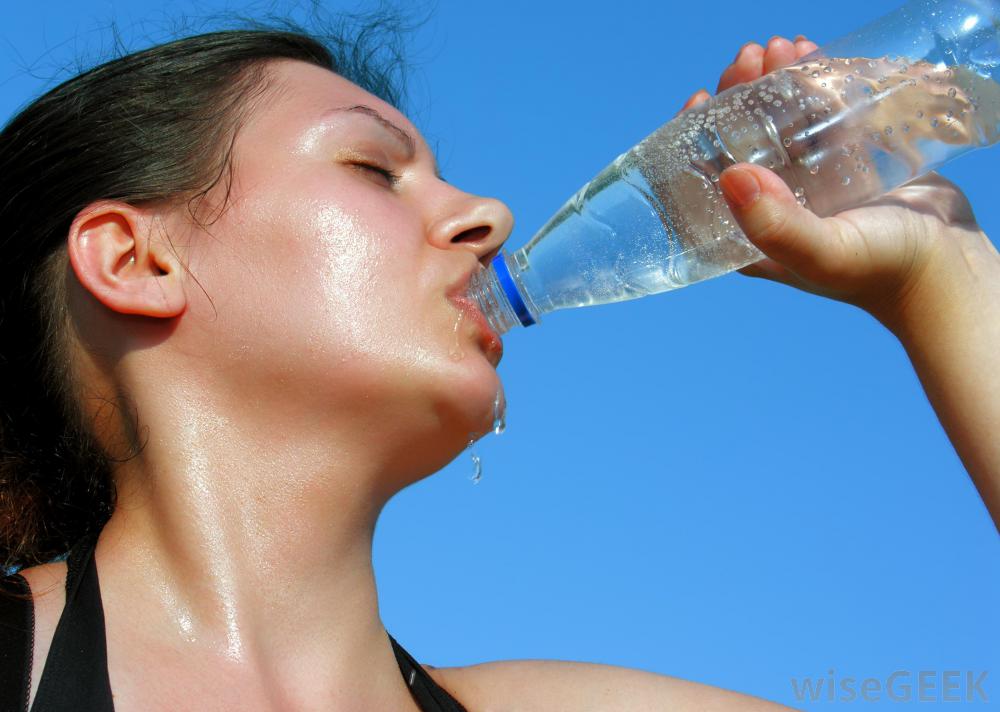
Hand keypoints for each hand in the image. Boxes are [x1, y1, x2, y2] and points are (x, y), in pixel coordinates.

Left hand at [678, 36, 989, 332]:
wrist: (948, 267)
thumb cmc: (880, 269)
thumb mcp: (821, 252)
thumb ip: (776, 224)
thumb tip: (729, 176)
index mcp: (749, 236)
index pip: (706, 182)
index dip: (695, 138)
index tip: (703, 99)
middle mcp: (772, 210)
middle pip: (741, 144)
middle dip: (741, 97)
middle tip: (751, 59)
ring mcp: (809, 187)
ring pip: (779, 126)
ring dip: (776, 84)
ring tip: (783, 49)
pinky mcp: (845, 167)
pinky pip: (819, 121)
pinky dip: (813, 88)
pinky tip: (811, 58)